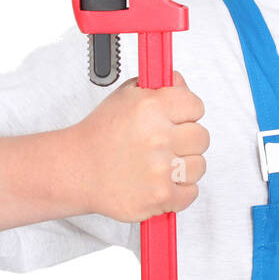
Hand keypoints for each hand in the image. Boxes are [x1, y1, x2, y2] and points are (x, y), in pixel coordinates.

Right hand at [63, 70, 208, 222]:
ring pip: (199, 166)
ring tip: (161, 164)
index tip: (178, 119)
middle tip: (168, 143)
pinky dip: (179, 190)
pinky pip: (191, 192)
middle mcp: (158, 137)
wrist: (76, 170)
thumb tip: (181, 83)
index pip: (196, 105)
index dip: (187, 112)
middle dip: (187, 140)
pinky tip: (161, 181)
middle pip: (202, 137)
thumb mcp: (125, 97)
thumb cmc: (100, 135)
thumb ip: (159, 86)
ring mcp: (160, 170)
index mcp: (151, 108)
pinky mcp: (160, 197)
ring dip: (184, 166)